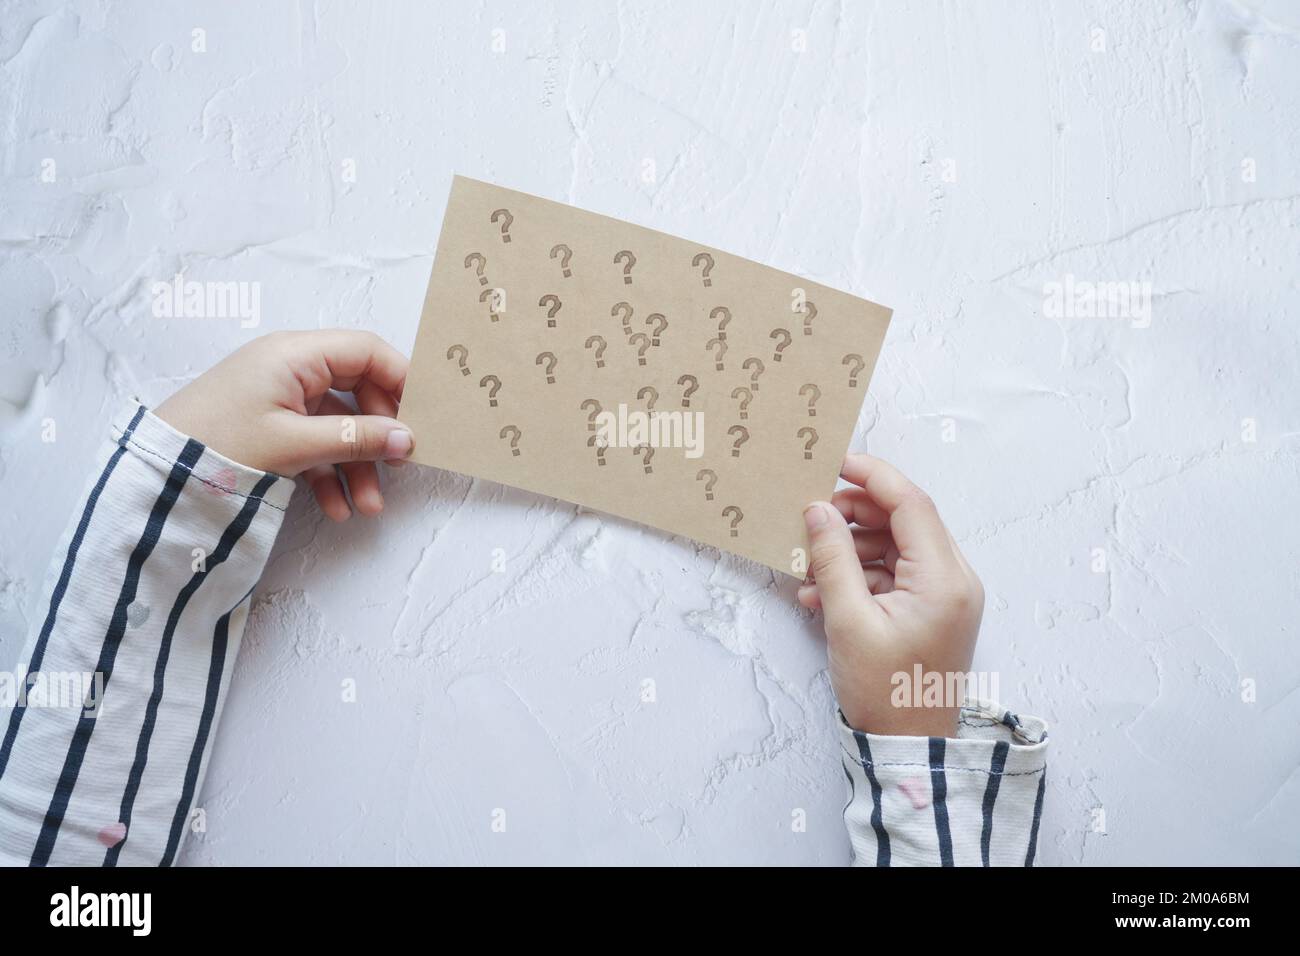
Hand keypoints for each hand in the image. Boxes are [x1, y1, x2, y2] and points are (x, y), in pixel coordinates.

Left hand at [154, 330, 412, 520]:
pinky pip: (315, 442)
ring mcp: (279, 397)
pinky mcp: (269, 425)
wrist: (157, 475)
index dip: (401, 379)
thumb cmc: (219, 444)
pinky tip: (336, 507)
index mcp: (295, 354)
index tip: (424, 416)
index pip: (367, 350)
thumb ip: (357, 439)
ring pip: (338, 423)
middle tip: (400, 465)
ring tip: (367, 506)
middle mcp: (290, 368)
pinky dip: (330, 473)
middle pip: (357, 389)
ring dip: (357, 463)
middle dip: (379, 434)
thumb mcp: (295, 444)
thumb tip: (407, 439)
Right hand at [798, 454, 983, 737]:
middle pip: (905, 520)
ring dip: (852, 548)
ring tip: (810, 565)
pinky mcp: (932, 610)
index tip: (835, 461)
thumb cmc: (885, 693)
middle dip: (856, 513)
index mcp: (944, 579)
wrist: (907, 748)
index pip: (911, 503)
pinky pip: (895, 574)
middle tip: (814, 516)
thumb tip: (817, 511)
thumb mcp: (848, 621)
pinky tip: (822, 592)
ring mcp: (946, 596)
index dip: (872, 476)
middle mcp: (955, 580)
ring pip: (896, 546)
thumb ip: (833, 559)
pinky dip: (860, 575)